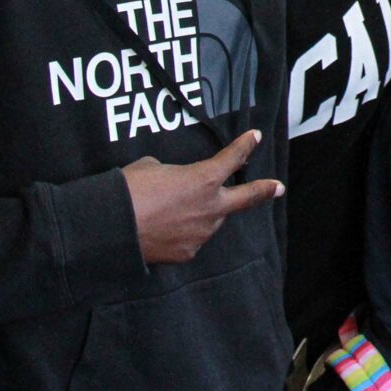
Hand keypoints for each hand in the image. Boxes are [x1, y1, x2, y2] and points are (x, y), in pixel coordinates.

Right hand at [122, 129, 283, 265]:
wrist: (112, 227)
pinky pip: (192, 238)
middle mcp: (211, 207)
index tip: (255, 137)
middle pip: (245, 197)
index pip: (232, 158)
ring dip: (204, 212)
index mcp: (205, 178)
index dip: (245, 146)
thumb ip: (175, 174)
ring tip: (174, 209)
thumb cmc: (130, 190)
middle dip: (264, 190)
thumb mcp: (154, 168)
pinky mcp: (187, 253)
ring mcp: (201, 233)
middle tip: (278, 187)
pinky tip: (164, 228)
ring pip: (211, 219)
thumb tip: (174, 185)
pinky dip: (184, 231)